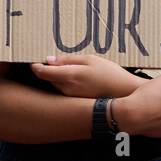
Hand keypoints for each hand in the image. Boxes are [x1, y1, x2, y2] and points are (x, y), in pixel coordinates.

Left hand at [31, 54, 145, 98]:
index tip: (35, 59)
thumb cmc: (110, 74)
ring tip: (74, 69)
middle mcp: (65, 89)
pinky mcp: (75, 102)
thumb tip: (48, 60)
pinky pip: (64, 90)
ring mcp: (69, 97)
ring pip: (55, 84)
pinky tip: (79, 79)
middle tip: (58, 60)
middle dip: (48, 69)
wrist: (125, 94)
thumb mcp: (90, 60)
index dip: (35, 65)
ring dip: (58, 76)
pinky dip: (66, 83)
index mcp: (68, 77)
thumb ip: (67, 60)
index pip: (41, 72)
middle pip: (47, 78)